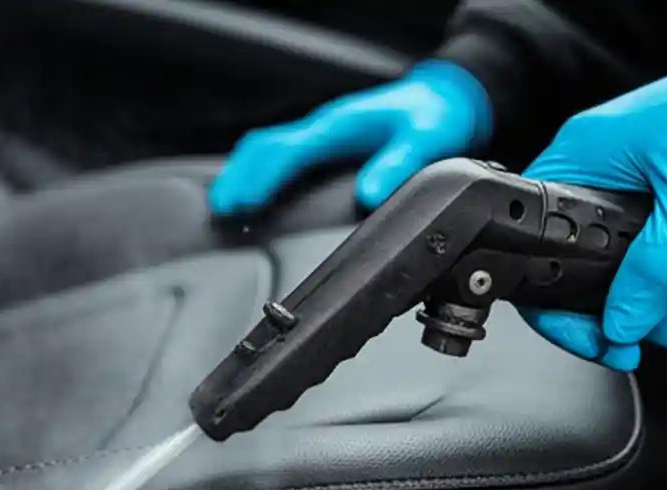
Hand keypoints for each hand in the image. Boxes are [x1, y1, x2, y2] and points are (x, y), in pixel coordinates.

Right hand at [209, 60, 491, 214]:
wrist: (445, 101)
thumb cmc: (433, 119)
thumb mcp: (426, 141)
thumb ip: (398, 165)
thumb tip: (369, 195)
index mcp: (340, 126)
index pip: (288, 151)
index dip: (263, 178)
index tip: (243, 203)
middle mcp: (324, 127)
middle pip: (265, 148)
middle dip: (239, 178)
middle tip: (220, 211)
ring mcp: (322, 134)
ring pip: (268, 149)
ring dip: (243, 174)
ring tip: (226, 207)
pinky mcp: (325, 143)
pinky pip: (282, 155)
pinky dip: (260, 172)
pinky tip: (255, 194)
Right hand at [519, 0, 666, 370]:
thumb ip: (655, 271)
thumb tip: (622, 320)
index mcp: (585, 157)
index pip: (542, 243)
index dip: (561, 302)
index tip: (595, 338)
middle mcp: (601, 167)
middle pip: (585, 264)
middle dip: (622, 314)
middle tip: (643, 345)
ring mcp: (633, 180)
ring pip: (627, 266)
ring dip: (662, 307)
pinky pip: (658, 252)